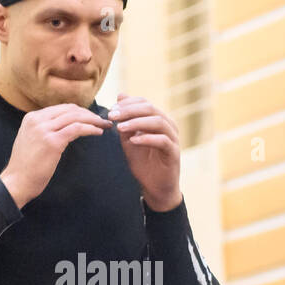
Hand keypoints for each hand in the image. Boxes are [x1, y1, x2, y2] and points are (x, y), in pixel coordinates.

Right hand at [0, 103, 112, 208]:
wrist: (16, 182)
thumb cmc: (26, 167)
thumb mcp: (32, 141)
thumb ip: (45, 131)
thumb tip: (65, 128)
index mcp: (31, 118)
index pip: (61, 108)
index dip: (79, 111)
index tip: (91, 117)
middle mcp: (37, 120)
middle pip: (70, 109)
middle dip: (88, 113)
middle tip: (102, 120)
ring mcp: (44, 129)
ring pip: (75, 117)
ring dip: (93, 120)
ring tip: (104, 125)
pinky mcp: (52, 142)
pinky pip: (76, 129)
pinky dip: (90, 129)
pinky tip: (98, 132)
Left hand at [108, 93, 181, 210]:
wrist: (155, 187)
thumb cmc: (144, 163)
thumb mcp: (129, 139)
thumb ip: (125, 120)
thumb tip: (120, 96)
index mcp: (159, 120)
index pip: (145, 103)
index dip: (127, 104)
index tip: (111, 110)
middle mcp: (169, 126)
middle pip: (151, 109)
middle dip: (129, 111)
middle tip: (112, 116)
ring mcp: (173, 139)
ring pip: (158, 122)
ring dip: (137, 122)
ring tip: (120, 128)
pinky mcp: (174, 152)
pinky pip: (162, 140)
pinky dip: (147, 138)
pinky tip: (133, 140)